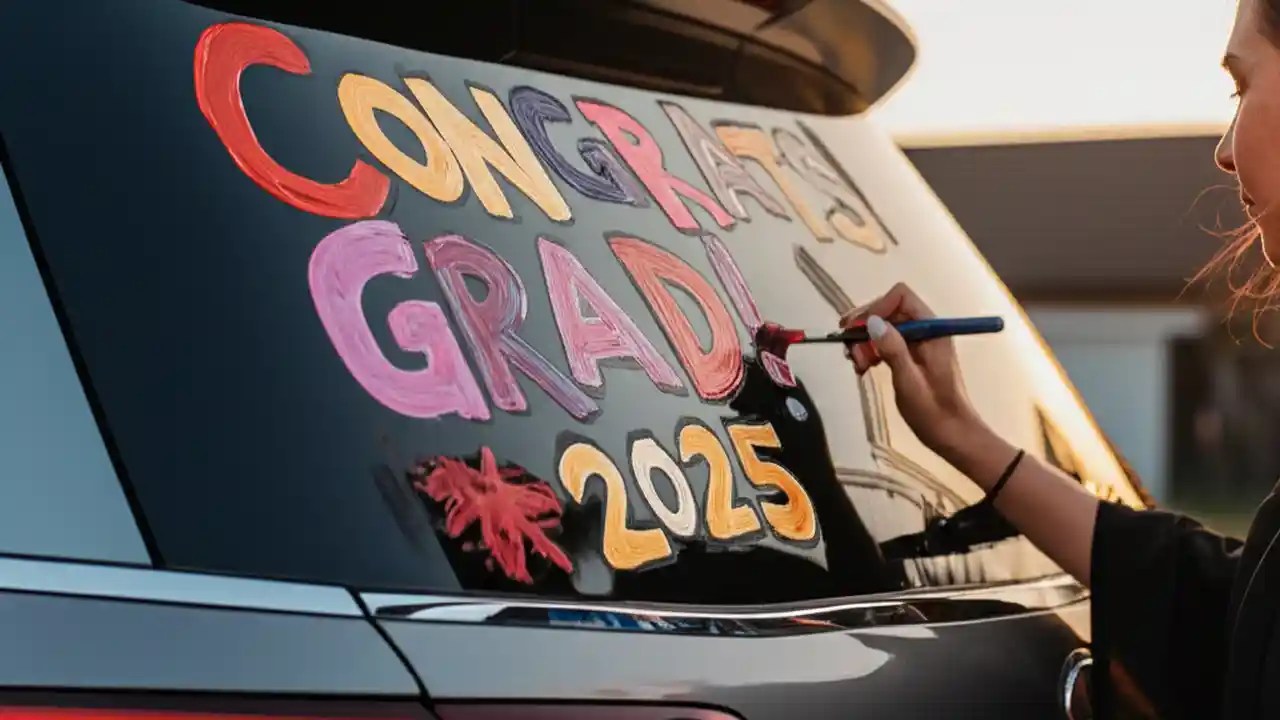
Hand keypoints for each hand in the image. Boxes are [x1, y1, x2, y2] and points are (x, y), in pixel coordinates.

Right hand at [842, 283, 986, 460]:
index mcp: (933, 330)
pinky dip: (871, 352)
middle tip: (849, 351)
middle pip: (889, 311)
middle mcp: (926, 331)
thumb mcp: (909, 381)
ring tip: (857, 365)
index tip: (857, 330)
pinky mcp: (911, 357)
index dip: (876, 308)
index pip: (901, 297)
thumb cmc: (934, 411)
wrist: (952, 435)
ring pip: (884, 328)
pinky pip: (886, 343)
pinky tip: (863, 368)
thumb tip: (872, 322)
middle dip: (865, 327)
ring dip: (865, 342)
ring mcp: (919, 344)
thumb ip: (893, 349)